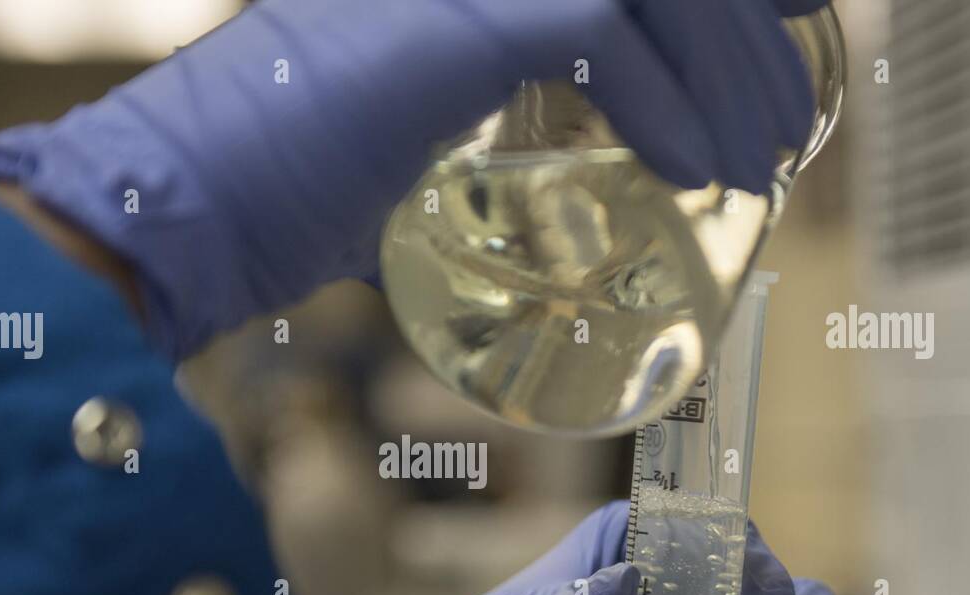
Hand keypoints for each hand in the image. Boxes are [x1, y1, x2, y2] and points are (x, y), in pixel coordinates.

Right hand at [0, 0, 828, 357]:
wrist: (182, 201)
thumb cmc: (276, 190)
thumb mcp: (413, 149)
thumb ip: (491, 136)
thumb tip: (561, 189)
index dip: (715, 11)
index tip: (768, 54)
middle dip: (750, 27)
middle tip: (787, 116)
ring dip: (733, 69)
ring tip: (766, 155)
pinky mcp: (457, 18)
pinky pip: (604, 36)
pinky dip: (674, 107)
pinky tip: (703, 170)